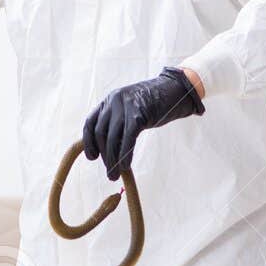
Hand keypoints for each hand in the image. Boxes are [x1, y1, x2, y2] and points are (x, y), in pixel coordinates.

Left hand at [82, 67, 204, 179]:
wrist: (176, 90)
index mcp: (109, 100)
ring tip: (114, 175)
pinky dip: (124, 155)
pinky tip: (125, 167)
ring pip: (112, 138)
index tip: (92, 157)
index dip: (89, 142)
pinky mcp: (138, 115)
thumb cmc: (155, 104)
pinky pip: (127, 139)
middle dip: (104, 155)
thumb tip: (107, 148)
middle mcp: (114, 101)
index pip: (90, 122)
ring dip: (112, 160)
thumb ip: (118, 121)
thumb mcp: (130, 108)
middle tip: (111, 172)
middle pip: (100, 133)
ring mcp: (126, 107)